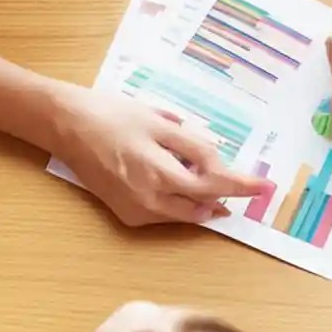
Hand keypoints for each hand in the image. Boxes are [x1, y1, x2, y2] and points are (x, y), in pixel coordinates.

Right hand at [47, 85, 266, 226]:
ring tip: (219, 188)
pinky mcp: (126, 216)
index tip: (265, 187)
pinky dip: (181, 206)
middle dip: (227, 196)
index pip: (212, 184)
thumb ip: (191, 146)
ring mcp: (136, 210)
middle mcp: (149, 198)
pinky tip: (185, 188)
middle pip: (202, 205)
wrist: (66, 126)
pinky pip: (165, 216)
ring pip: (185, 215)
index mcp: (158, 170)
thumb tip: (218, 164)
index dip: (241, 186)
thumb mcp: (157, 121)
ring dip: (206, 203)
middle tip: (247, 186)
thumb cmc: (112, 115)